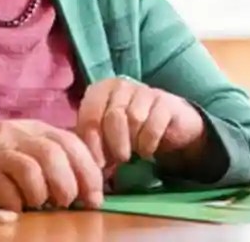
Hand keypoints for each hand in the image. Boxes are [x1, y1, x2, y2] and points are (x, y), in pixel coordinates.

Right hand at [0, 119, 104, 211]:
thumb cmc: (20, 155)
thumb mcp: (44, 148)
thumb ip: (70, 163)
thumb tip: (95, 194)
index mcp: (44, 129)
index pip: (72, 144)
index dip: (88, 172)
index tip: (94, 199)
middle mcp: (23, 135)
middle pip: (52, 154)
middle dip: (66, 184)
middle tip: (66, 202)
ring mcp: (1, 150)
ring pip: (29, 169)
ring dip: (40, 193)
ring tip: (40, 204)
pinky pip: (2, 186)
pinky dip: (15, 201)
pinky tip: (19, 207)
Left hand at [76, 77, 206, 173]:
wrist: (167, 128)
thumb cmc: (128, 133)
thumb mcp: (106, 137)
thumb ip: (92, 143)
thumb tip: (82, 161)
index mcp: (102, 90)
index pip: (91, 113)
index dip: (92, 141)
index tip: (97, 163)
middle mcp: (122, 85)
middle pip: (113, 115)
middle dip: (114, 143)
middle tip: (119, 159)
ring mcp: (146, 91)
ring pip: (135, 119)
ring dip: (133, 142)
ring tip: (134, 152)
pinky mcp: (168, 102)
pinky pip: (154, 125)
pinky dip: (148, 143)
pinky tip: (147, 150)